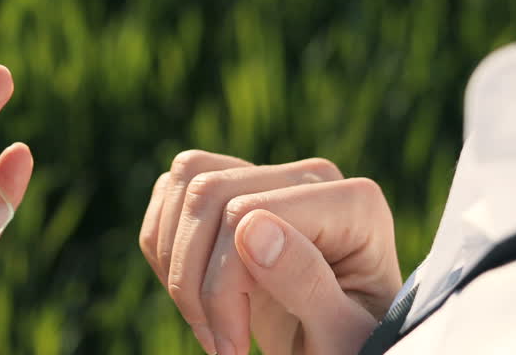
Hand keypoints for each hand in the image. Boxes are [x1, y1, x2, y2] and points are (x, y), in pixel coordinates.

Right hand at [139, 152, 401, 354]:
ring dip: (175, 261)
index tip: (232, 347)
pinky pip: (171, 193)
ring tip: (206, 320)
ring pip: (186, 182)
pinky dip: (165, 249)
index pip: (245, 213)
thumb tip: (250, 227)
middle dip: (193, 277)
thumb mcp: (339, 335)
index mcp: (350, 204)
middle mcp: (312, 178)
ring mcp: (272, 178)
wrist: (339, 350)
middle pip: (208, 192)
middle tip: (217, 341)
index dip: (221, 285)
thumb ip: (305, 281)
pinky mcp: (237, 187)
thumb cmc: (350, 348)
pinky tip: (197, 296)